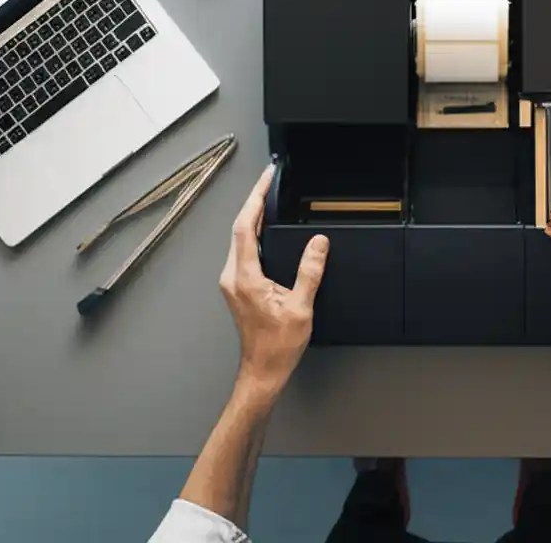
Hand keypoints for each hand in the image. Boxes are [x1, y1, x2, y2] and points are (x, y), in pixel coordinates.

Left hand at [219, 166, 329, 391]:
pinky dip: (254, 234)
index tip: (265, 180)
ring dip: (253, 217)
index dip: (255, 199)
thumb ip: (310, 271)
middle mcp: (232, 276)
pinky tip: (266, 230)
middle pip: (239, 228)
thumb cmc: (278, 346)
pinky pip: (243, 251)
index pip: (245, 227)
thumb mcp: (301, 307)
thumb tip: (318, 243)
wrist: (262, 370)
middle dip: (254, 202)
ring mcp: (232, 281)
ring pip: (239, 239)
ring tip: (269, 199)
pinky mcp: (237, 286)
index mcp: (245, 277)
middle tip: (269, 182)